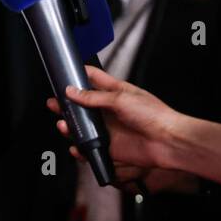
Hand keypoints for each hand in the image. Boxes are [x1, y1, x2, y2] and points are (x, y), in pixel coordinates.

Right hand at [47, 65, 187, 173]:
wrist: (167, 141)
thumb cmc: (153, 115)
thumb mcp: (121, 98)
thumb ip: (94, 96)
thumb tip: (73, 91)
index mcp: (116, 92)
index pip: (94, 78)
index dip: (79, 74)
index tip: (64, 72)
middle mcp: (110, 110)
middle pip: (83, 105)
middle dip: (67, 104)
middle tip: (53, 103)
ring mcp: (109, 128)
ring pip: (83, 127)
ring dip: (70, 126)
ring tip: (63, 124)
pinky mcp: (109, 146)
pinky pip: (89, 147)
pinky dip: (80, 148)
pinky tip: (76, 146)